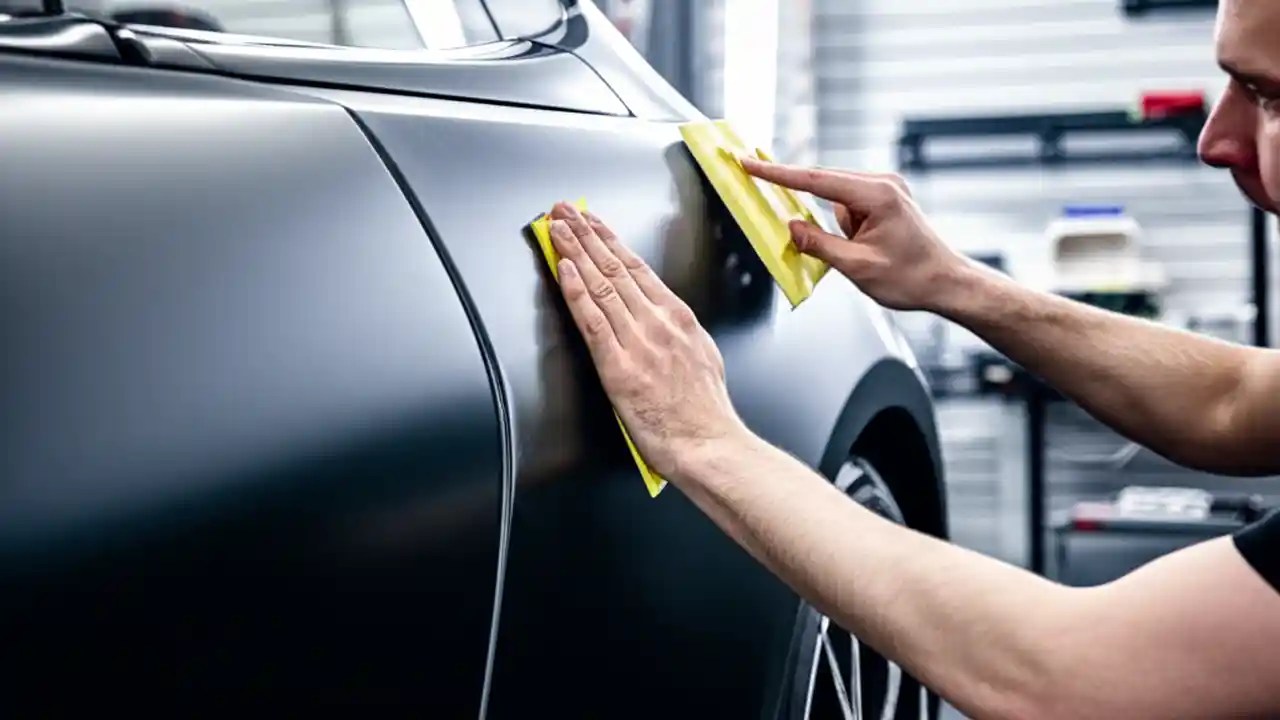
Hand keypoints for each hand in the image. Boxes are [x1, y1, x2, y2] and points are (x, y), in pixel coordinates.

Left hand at [546, 202, 749, 479]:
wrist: (710, 444)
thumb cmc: (706, 413)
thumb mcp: (703, 357)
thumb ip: (680, 334)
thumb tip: (666, 322)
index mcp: (678, 319)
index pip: (637, 269)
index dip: (610, 241)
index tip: (594, 222)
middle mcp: (658, 322)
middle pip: (614, 268)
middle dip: (586, 234)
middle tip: (566, 210)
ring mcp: (638, 341)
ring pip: (601, 285)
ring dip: (575, 251)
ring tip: (556, 227)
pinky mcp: (619, 366)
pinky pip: (592, 319)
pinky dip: (575, 289)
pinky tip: (563, 268)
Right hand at [740, 158, 969, 311]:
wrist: (947, 282)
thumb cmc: (911, 277)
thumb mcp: (858, 267)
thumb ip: (819, 244)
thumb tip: (791, 227)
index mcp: (877, 195)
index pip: (816, 180)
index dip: (778, 174)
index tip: (750, 163)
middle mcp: (883, 184)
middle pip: (825, 187)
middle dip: (814, 215)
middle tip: (823, 236)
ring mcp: (886, 190)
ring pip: (837, 201)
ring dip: (837, 228)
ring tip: (864, 254)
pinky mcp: (886, 200)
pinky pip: (850, 207)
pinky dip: (845, 227)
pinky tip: (866, 248)